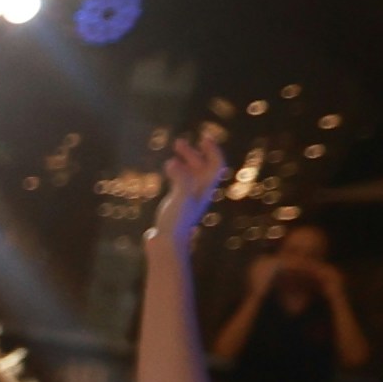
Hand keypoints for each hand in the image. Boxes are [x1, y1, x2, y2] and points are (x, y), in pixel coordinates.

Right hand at [157, 128, 229, 245]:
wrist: (167, 244)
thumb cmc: (176, 222)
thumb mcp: (180, 198)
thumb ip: (180, 179)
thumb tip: (172, 163)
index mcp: (204, 189)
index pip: (216, 164)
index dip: (213, 149)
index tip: (204, 137)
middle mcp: (198, 192)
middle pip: (202, 167)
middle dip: (193, 153)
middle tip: (178, 142)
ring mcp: (188, 197)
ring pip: (191, 174)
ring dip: (185, 160)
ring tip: (173, 152)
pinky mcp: (177, 204)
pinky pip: (181, 182)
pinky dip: (176, 172)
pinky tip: (167, 169)